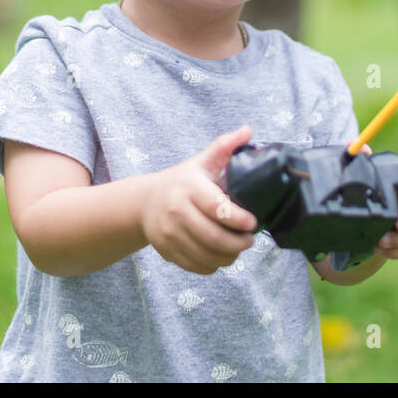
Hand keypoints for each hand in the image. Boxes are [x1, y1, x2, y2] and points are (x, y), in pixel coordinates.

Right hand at [139, 125, 259, 275]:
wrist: (144, 202)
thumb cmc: (181, 181)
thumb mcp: (201, 161)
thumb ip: (224, 146)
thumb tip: (247, 130)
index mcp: (188, 187)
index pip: (215, 207)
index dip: (237, 218)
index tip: (253, 223)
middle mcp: (176, 211)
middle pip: (212, 236)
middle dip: (237, 243)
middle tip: (250, 241)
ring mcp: (169, 234)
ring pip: (204, 255)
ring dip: (228, 257)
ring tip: (238, 249)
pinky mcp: (167, 251)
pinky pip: (194, 266)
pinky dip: (212, 266)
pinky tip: (221, 258)